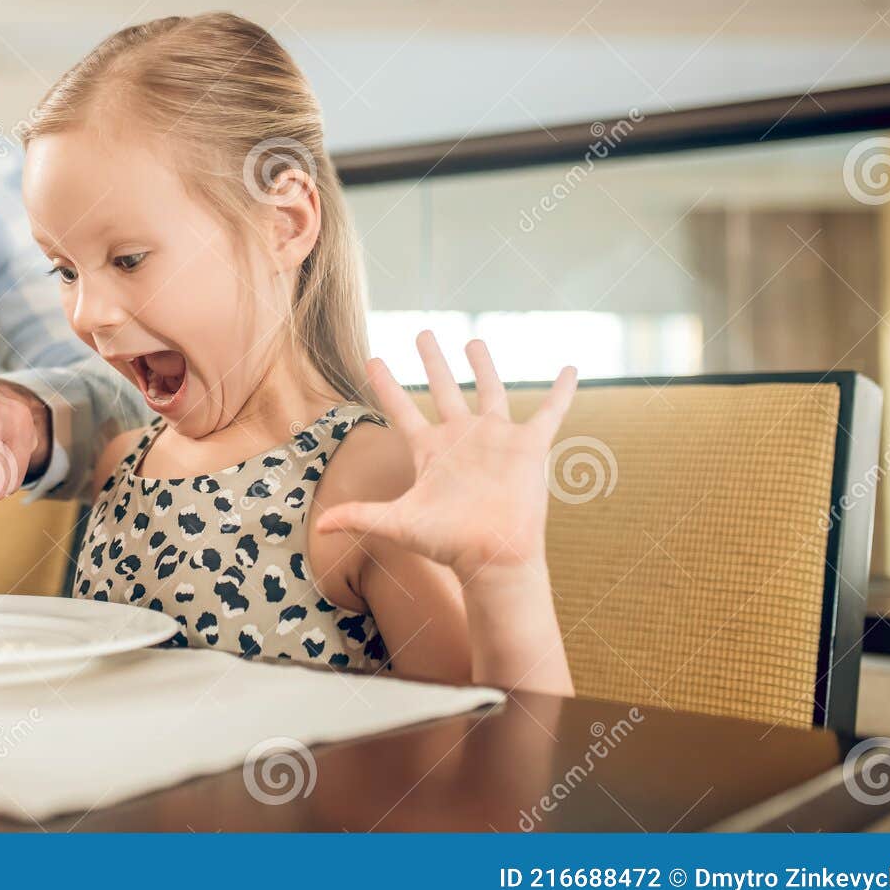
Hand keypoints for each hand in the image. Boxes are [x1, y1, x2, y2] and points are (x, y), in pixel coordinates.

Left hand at [317, 332, 576, 582]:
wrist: (492, 556)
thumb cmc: (447, 543)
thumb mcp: (399, 523)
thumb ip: (360, 516)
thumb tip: (318, 526)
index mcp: (430, 450)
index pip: (401, 408)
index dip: (386, 385)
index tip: (372, 359)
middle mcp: (461, 438)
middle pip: (444, 388)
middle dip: (432, 361)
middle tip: (422, 332)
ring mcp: (496, 440)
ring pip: (490, 391)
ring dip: (483, 365)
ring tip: (473, 340)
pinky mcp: (529, 447)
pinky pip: (551, 412)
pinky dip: (562, 392)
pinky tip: (571, 369)